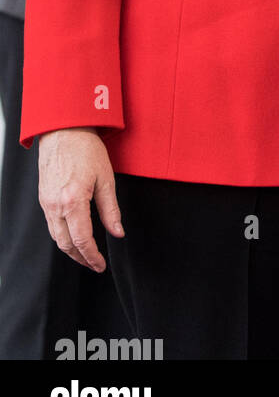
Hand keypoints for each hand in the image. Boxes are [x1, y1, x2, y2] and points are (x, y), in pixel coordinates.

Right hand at [38, 127, 123, 271]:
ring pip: (56, 237)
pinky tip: (74, 235)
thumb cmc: (86, 149)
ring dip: (70, 249)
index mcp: (73, 201)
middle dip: (80, 258)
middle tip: (95, 265)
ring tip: (86, 255)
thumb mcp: (106, 179)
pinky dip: (62, 236)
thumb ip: (111, 210)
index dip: (92, 256)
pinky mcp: (43, 198)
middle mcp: (55, 206)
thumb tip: (118, 233)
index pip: (82, 240)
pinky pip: (51, 225)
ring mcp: (46, 203)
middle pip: (65, 244)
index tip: (101, 265)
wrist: (64, 130)